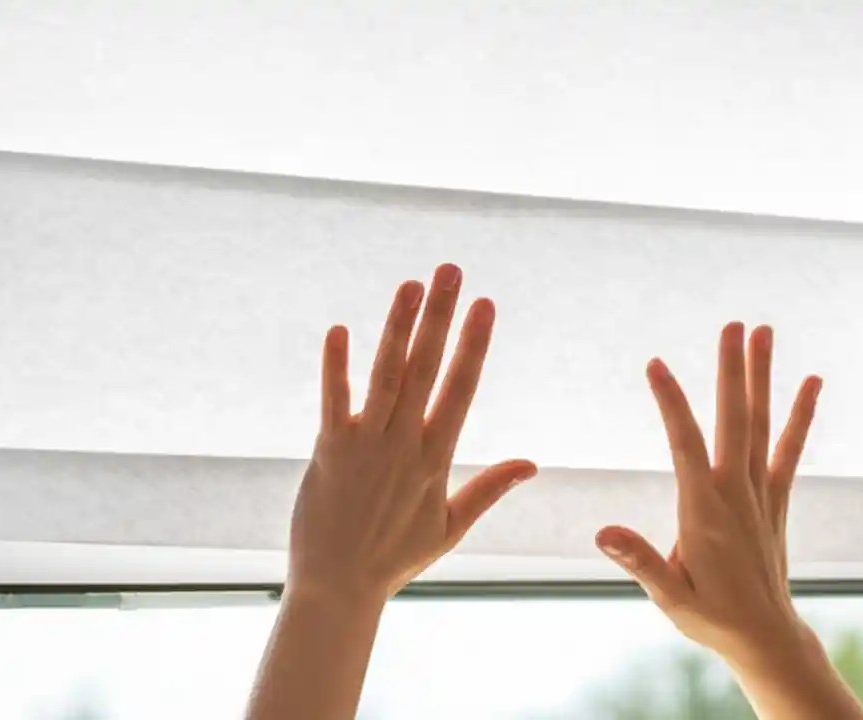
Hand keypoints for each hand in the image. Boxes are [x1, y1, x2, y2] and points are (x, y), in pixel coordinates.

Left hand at [288, 263, 536, 601]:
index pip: (461, 390)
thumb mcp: (450, 525)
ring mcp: (367, 447)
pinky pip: (333, 402)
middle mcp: (405, 446)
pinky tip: (338, 330)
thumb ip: (490, 488)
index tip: (486, 304)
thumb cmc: (394, 558)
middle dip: (440, 318)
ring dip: (398, 328)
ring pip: (386, 377)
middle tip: (451, 270)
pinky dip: (336, 367)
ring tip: (411, 285)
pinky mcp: (329, 452)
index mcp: (436, 459)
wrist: (340, 588)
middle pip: (426, 370)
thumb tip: (533, 464)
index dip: (474, 345)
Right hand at [596, 323, 819, 666]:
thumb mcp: (667, 594)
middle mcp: (737, 493)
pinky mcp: (774, 499)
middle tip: (733, 324)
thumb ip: (639, 560)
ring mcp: (760, 493)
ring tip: (763, 332)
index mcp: (705, 511)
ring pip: (760, 425)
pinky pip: (788, 449)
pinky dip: (800, 414)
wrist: (763, 637)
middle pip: (734, 421)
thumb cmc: (709, 616)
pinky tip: (810, 381)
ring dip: (761, 377)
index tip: (655, 364)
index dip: (671, 403)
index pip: (685, 445)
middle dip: (733, 371)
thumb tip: (603, 531)